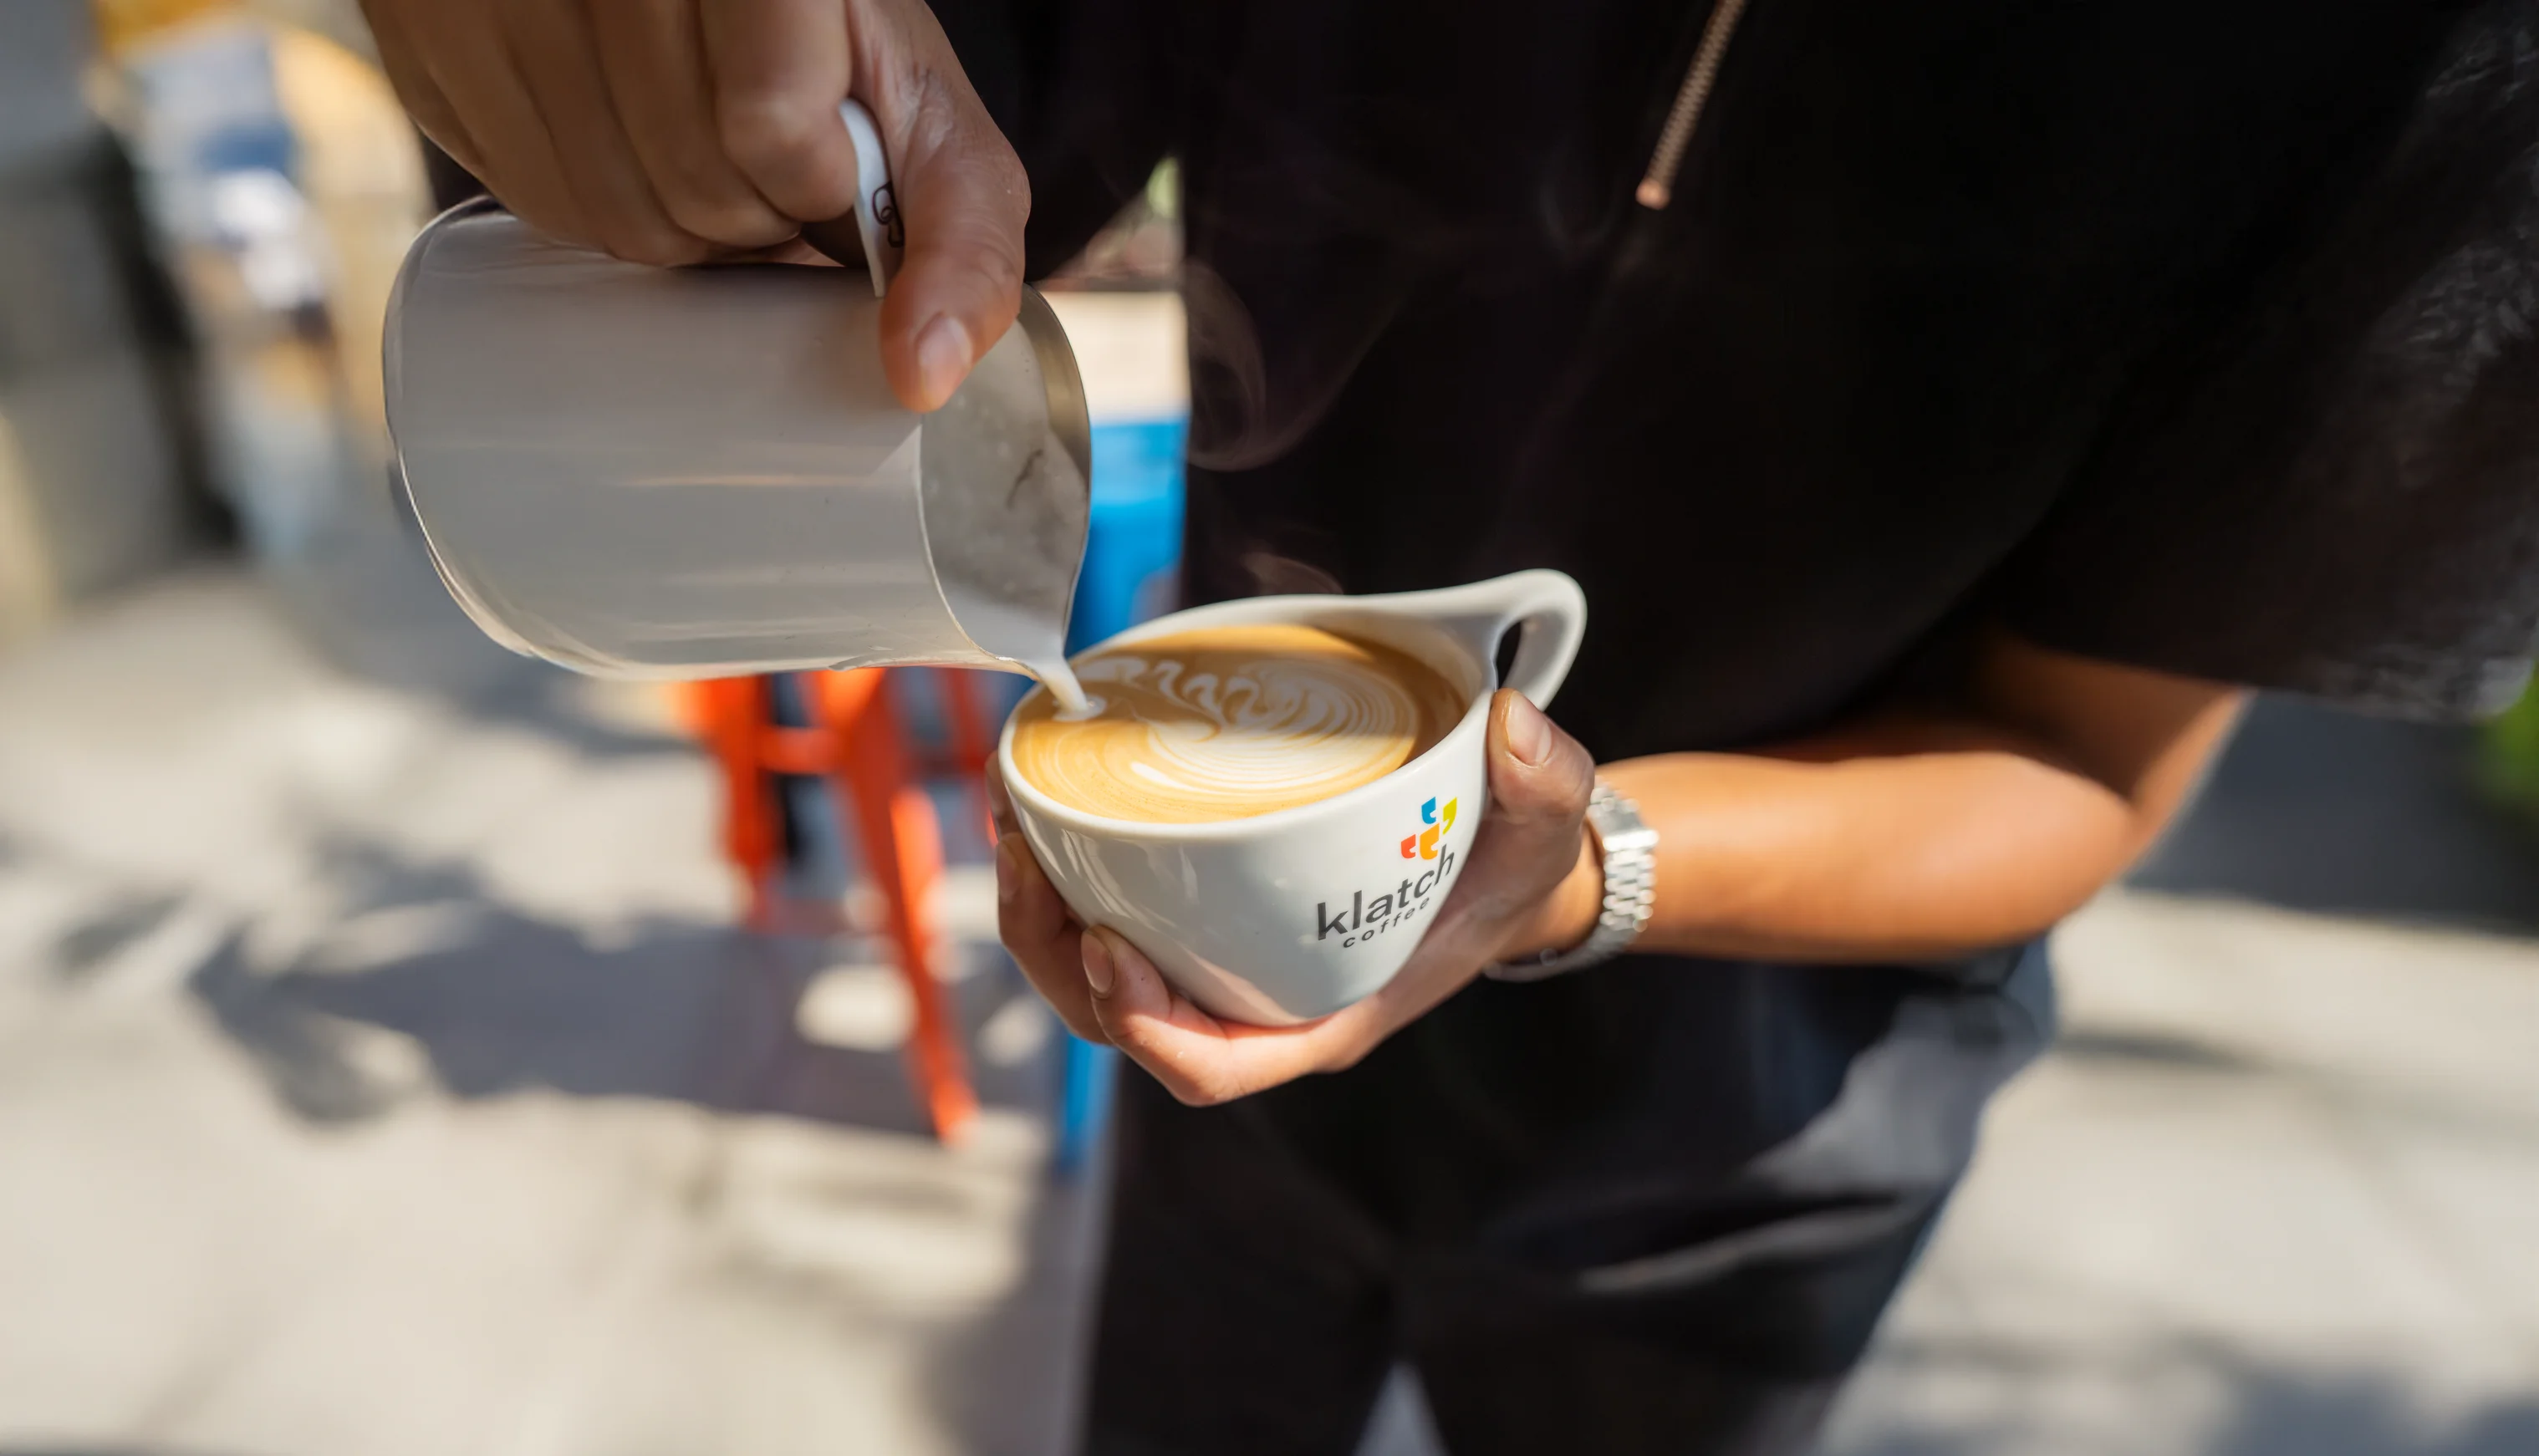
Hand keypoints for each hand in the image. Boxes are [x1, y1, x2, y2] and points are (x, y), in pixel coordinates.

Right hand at [362, 0, 1027, 409]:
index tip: (823, 149)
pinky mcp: (428, 49)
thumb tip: (923, 379)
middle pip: (689, 192)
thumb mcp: (924, 113)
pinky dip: (583, 202)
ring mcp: (493, 3)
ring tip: (692, 149)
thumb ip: (965, 237)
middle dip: (748, 213)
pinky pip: (521, 199)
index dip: (810, 177)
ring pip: (603, 217)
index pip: (772, 131)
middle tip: (760, 155)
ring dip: (668, 222)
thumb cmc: (823, 38)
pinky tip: (613, 144)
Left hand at [989, 691, 1601, 1105]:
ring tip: (1012, 824)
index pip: (1213, 1070)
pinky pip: (1108, 925)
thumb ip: (1543, 785)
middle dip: (1054, 953)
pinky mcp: (1202, 923)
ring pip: (1094, 981)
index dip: (1146, 1030)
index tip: (1112, 949)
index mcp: (1324, 1018)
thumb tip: (1508, 728)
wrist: (1496, 864)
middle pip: (1118, 1026)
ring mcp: (1221, 970)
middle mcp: (1257, 1009)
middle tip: (1027, 856)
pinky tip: (1041, 810)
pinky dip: (1064, 881)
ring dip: (1038, 917)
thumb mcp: (1542, 832)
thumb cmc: (1508, 869)